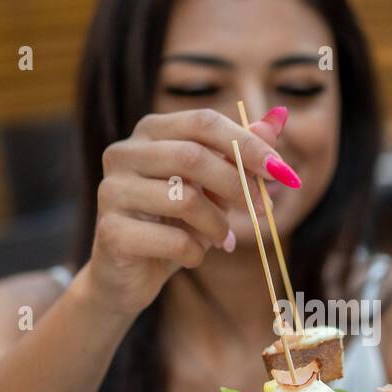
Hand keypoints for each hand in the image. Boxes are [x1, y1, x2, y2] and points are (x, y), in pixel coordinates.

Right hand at [86, 106, 298, 314]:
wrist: (129, 275)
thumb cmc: (174, 224)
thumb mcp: (212, 187)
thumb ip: (240, 153)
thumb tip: (280, 116)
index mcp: (150, 131)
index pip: (204, 122)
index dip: (248, 145)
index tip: (282, 171)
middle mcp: (124, 153)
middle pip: (194, 156)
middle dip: (238, 185)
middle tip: (261, 208)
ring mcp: (111, 190)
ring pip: (185, 200)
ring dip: (217, 224)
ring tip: (222, 238)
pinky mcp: (110, 231)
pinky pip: (173, 239)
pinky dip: (196, 253)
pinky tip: (193, 257)